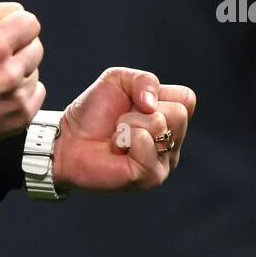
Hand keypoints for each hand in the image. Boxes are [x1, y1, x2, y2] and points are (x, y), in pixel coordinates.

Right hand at [0, 1, 44, 142]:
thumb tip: (19, 15)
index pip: (31, 23)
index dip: (16, 24)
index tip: (6, 32)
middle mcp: (7, 75)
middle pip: (36, 46)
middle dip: (18, 47)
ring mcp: (15, 100)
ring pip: (36, 70)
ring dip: (20, 70)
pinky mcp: (19, 118)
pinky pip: (37, 93)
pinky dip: (22, 91)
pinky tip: (2, 92)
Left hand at [50, 69, 195, 193]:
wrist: (68, 137)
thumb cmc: (94, 111)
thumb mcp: (118, 80)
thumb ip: (144, 80)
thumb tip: (152, 104)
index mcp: (171, 119)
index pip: (187, 99)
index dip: (157, 93)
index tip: (135, 102)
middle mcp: (173, 142)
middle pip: (178, 112)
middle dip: (142, 110)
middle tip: (123, 121)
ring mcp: (164, 162)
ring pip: (159, 124)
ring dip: (128, 123)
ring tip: (118, 135)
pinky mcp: (149, 176)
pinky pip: (144, 143)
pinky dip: (124, 138)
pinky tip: (116, 149)